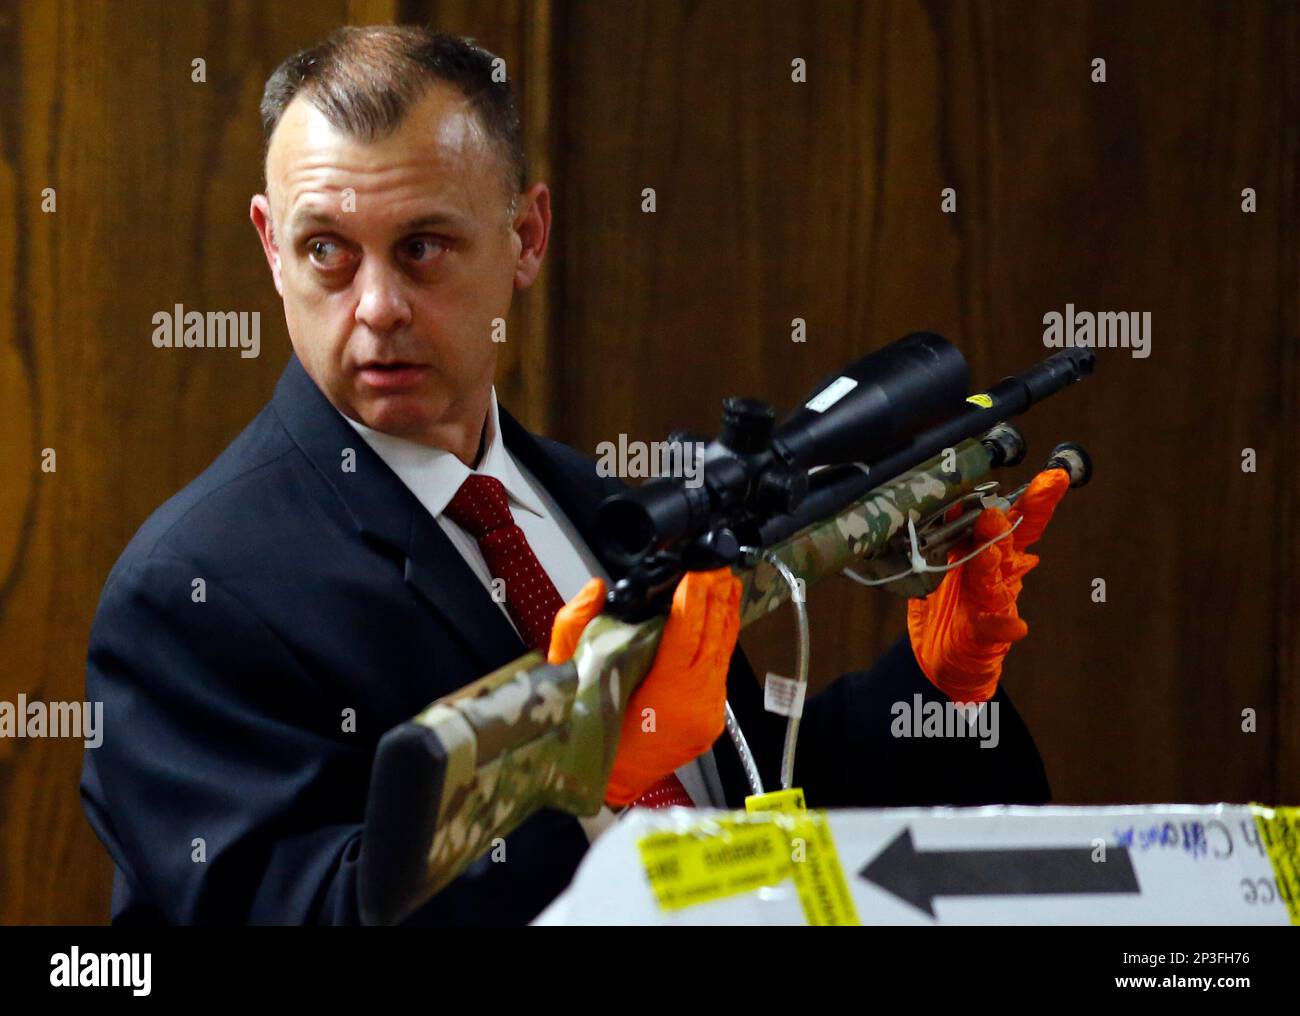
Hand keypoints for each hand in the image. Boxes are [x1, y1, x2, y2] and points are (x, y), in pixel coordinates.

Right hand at [548, 568, 740, 806]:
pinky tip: (720, 620)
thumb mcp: (568, 674)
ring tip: (725, 580)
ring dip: (725, 613)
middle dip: (716, 595)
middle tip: (717, 563)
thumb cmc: (585, 735)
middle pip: (714, 635)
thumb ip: (577, 625)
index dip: (695, 596)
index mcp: (664, 692)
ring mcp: (709, 713)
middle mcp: (695, 703)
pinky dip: (722, 642)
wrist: (605, 784)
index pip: (687, 631)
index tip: (698, 569)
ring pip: (724, 652)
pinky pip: (721, 672)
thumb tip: (597, 590)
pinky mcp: (714, 720)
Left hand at [906, 468, 1069, 702]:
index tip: (1054, 477)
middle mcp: (997, 575)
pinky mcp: (983, 635)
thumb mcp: (943, 564)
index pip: (1015, 522)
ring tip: (992, 550)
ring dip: (993, 563)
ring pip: (994, 579)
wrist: (944, 658)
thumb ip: (953, 533)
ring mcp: (992, 605)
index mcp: (990, 554)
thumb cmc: (947, 606)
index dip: (1034, 500)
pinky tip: (1017, 627)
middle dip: (1007, 527)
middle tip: (997, 512)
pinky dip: (1005, 628)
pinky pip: (994, 630)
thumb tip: (958, 498)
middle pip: (1007, 545)